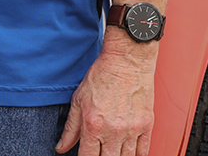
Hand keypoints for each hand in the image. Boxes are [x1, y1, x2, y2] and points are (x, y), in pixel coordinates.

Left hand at [57, 38, 156, 155]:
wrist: (127, 61)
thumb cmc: (103, 76)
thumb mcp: (79, 100)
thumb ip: (70, 128)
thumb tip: (61, 147)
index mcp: (93, 125)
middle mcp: (113, 131)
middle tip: (99, 153)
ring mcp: (131, 129)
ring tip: (112, 152)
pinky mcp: (146, 125)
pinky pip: (143, 151)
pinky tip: (129, 153)